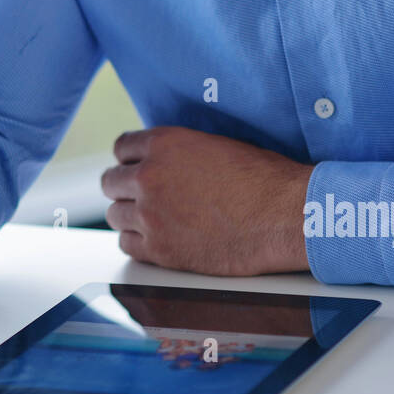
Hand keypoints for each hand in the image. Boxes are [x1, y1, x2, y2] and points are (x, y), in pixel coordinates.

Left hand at [101, 126, 313, 276]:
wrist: (283, 216)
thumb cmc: (263, 179)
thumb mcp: (216, 145)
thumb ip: (180, 152)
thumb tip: (166, 161)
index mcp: (164, 144)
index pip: (122, 148)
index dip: (131, 160)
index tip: (137, 168)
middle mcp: (149, 176)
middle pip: (110, 182)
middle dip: (124, 188)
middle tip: (140, 196)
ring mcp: (150, 215)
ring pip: (115, 215)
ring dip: (130, 216)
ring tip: (150, 219)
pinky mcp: (160, 250)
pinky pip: (127, 245)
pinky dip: (138, 242)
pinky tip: (155, 239)